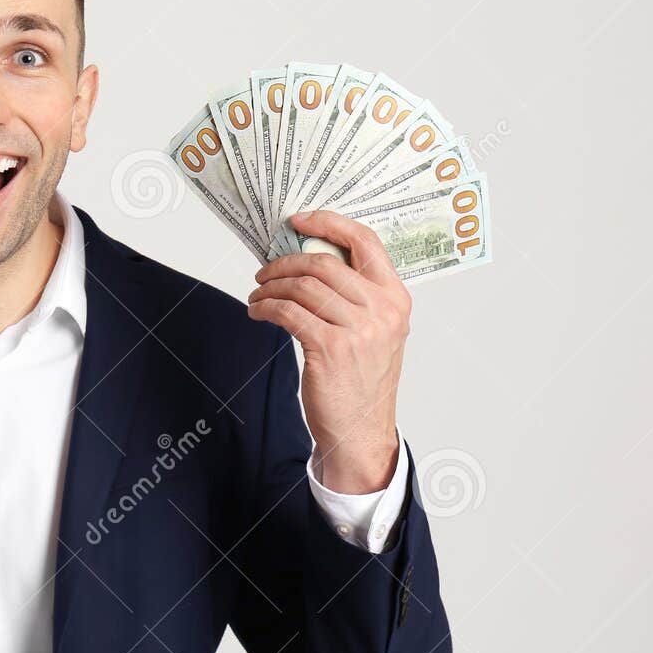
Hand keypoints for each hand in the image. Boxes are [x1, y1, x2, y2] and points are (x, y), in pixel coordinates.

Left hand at [246, 209, 409, 493]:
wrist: (360, 430)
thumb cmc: (362, 379)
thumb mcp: (375, 332)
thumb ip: (355, 296)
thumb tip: (310, 260)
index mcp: (395, 298)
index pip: (365, 242)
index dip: (329, 223)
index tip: (298, 221)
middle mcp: (382, 310)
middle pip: (323, 264)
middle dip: (285, 263)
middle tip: (264, 272)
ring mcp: (358, 330)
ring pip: (302, 288)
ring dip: (271, 287)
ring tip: (257, 295)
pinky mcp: (330, 349)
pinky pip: (288, 314)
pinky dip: (266, 308)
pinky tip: (257, 312)